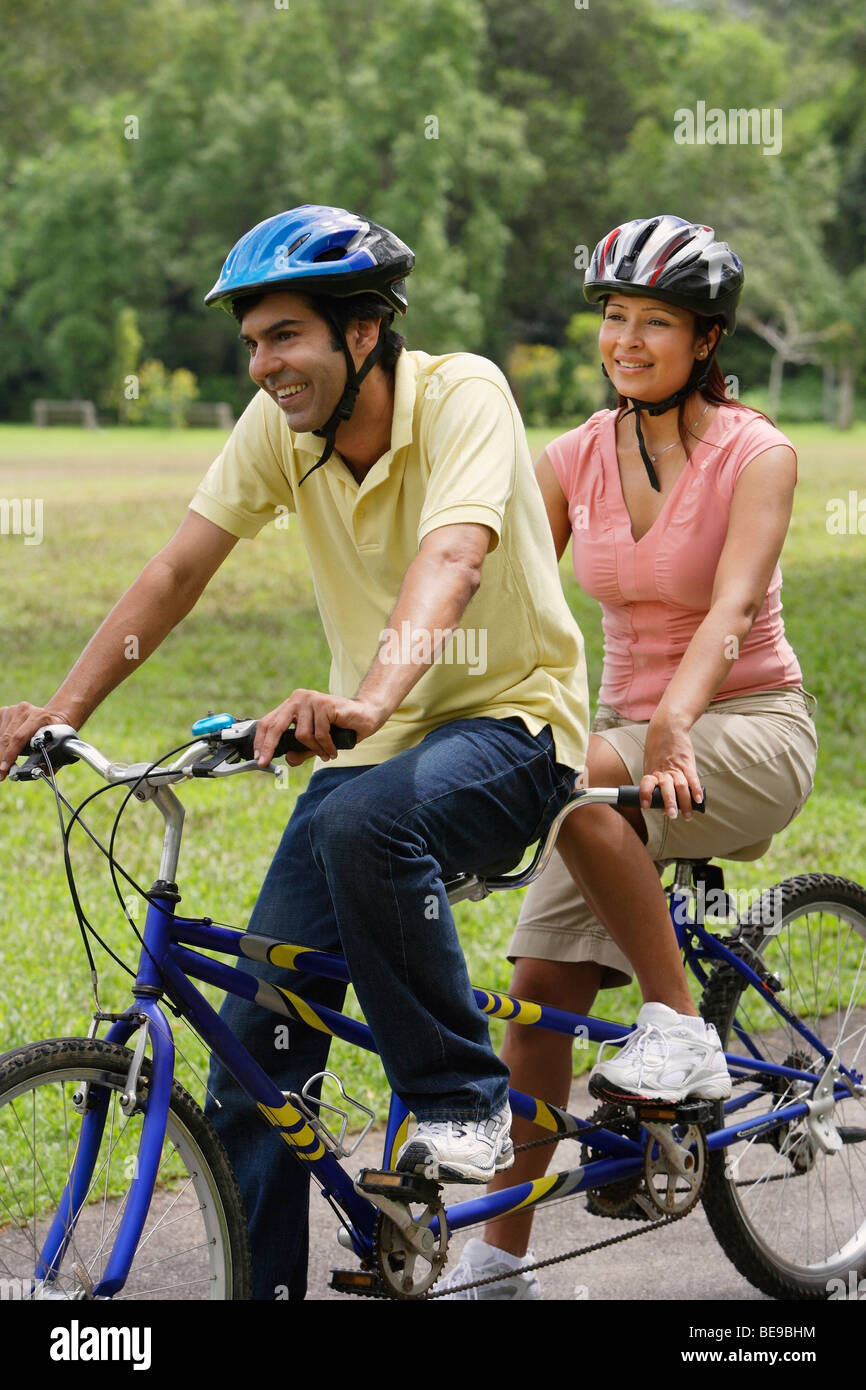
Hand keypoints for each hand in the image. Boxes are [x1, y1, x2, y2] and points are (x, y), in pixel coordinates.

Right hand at [0, 702, 74, 781]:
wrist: (50, 717)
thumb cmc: (53, 732)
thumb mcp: (57, 741)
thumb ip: (52, 756)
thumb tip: (42, 771)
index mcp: (39, 716)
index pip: (19, 738)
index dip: (10, 754)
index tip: (4, 768)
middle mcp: (24, 710)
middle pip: (6, 738)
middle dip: (2, 757)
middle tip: (1, 773)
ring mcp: (12, 710)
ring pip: (0, 736)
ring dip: (0, 752)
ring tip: (3, 765)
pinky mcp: (4, 712)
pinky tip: (3, 753)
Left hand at [253, 689, 384, 767]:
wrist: (366, 714)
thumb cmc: (341, 726)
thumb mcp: (316, 742)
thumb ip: (301, 750)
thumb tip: (289, 760)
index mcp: (292, 705)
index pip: (269, 722)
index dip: (261, 741)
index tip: (259, 759)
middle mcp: (299, 699)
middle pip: (276, 725)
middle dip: (269, 747)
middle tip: (266, 762)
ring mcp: (311, 699)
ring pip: (302, 735)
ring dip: (314, 750)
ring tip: (326, 753)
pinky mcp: (325, 704)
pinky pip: (319, 734)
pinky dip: (326, 747)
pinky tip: (333, 750)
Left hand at [639, 714, 702, 819]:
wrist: (668, 727)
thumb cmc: (658, 749)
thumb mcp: (651, 764)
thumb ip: (654, 783)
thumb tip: (659, 807)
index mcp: (651, 771)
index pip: (646, 785)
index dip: (645, 795)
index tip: (646, 806)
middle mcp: (664, 771)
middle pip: (667, 789)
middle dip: (670, 803)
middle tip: (672, 815)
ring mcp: (677, 767)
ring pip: (681, 786)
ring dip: (685, 802)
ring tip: (688, 816)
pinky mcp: (688, 763)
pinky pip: (693, 778)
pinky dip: (696, 790)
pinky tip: (699, 800)